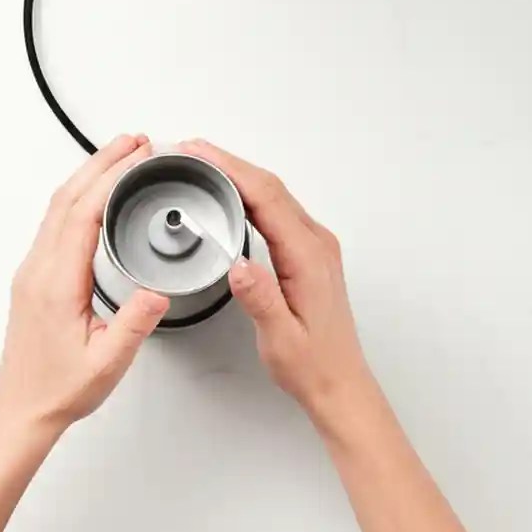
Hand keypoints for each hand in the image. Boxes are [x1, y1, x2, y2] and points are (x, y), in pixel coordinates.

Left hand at [0, 135, 169, 431]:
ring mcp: (32, 271)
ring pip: (58, 207)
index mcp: (56, 284)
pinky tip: (96, 197)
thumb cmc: (59, 389)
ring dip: (89, 177)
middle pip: (68, 198)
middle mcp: (38, 270)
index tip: (138, 155)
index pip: (84, 214)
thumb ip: (135, 324)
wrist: (22, 409)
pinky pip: (55, 223)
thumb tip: (157, 292)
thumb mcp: (108, 361)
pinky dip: (79, 198)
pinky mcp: (34, 278)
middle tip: (136, 141)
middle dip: (102, 163)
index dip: (111, 178)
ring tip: (121, 157)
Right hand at [180, 139, 369, 415]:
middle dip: (230, 163)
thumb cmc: (312, 363)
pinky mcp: (309, 253)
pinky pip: (279, 210)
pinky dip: (252, 194)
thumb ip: (260, 298)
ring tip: (205, 165)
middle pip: (270, 188)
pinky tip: (233, 196)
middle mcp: (316, 244)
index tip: (201, 154)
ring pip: (275, 195)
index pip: (266, 198)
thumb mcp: (279, 337)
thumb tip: (238, 264)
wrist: (340, 381)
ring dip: (240, 175)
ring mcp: (315, 246)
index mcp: (308, 257)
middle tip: (192, 150)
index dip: (231, 170)